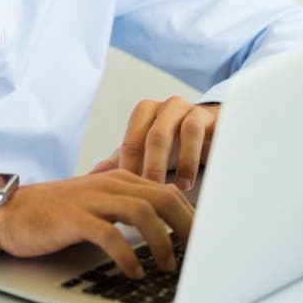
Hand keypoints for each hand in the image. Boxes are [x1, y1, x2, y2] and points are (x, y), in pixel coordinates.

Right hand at [0, 169, 193, 278]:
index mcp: (118, 179)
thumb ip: (128, 204)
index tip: (205, 243)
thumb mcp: (98, 202)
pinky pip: (108, 234)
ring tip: (167, 266)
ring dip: (161, 241)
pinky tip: (133, 271)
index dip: (191, 217)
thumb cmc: (56, 213)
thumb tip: (167, 217)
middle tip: (198, 255)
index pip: (167, 192)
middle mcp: (108, 184)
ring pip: (141, 211)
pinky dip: (126, 254)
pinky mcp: (72, 218)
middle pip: (161, 197)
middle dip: (186, 227)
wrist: (11, 212)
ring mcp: (90, 198)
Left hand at [90, 97, 219, 190]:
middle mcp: (167, 106)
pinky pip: (203, 132)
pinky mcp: (213, 117)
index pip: (132, 140)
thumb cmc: (172, 143)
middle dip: (151, 167)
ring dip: (179, 162)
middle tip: (149, 195)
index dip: (129, 168)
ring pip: (181, 130)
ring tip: (174, 190)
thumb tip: (89, 178)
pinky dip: (196, 157)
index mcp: (145, 112)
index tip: (127, 195)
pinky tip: (192, 181)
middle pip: (154, 135)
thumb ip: (119, 162)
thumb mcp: (146, 151)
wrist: (211, 131)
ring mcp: (191, 109)